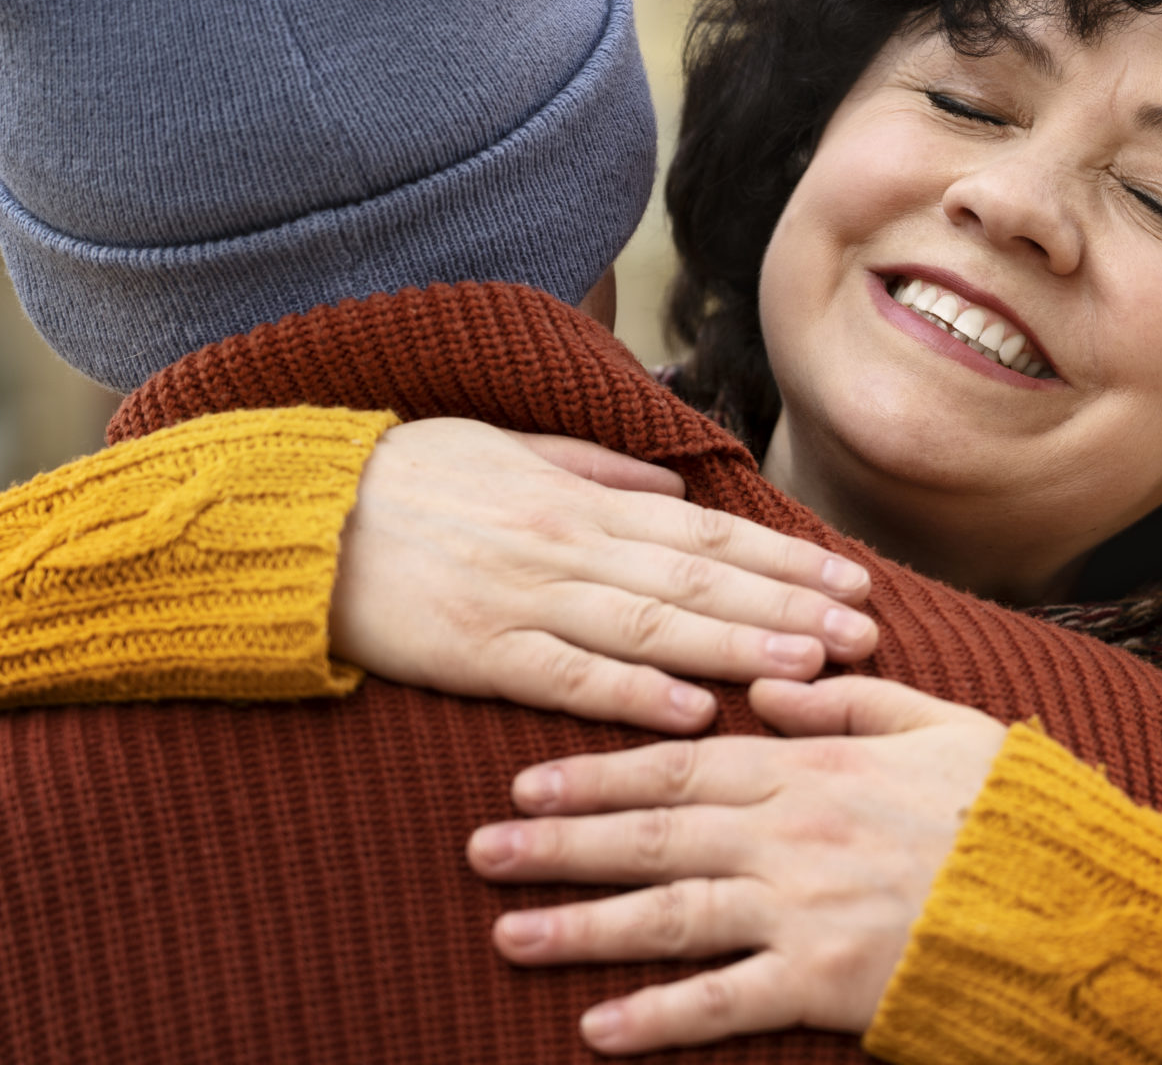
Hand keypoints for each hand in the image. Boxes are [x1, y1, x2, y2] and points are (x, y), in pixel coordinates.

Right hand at [328, 418, 875, 730]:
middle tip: (865, 633)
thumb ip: (599, 472)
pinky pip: (567, 676)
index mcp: (580, 501)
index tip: (851, 579)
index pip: (709, 533)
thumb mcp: (508, 450)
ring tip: (812, 667)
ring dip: (737, 648)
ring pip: (653, 626)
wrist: (296, 519)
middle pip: (702, 580)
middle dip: (790, 607)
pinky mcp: (477, 651)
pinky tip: (693, 711)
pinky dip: (632, 694)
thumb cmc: (406, 480)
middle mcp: (568, 546)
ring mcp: (525, 599)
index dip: (785, 559)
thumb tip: (678, 492)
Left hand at [466, 676, 1008, 1054]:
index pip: (683, 762)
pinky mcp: (825, 981)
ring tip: (507, 932)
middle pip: (654, 832)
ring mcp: (804, 909)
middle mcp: (792, 833)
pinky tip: (596, 1028)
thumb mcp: (937, 724)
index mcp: (815, 767)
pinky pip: (725, 1003)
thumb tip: (772, 690)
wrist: (1071, 897)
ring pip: (669, 911)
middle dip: (560, 842)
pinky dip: (657, 1017)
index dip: (599, 772)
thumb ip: (850, 702)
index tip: (528, 779)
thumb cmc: (1008, 808)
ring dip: (582, 924)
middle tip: (481, 850)